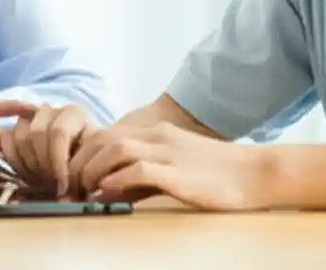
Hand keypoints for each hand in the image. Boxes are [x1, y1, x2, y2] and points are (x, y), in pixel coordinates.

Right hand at [0, 104, 96, 196]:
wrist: (84, 160)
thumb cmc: (90, 163)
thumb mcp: (92, 165)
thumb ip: (80, 175)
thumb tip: (63, 197)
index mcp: (75, 114)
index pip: (58, 132)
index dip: (57, 162)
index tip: (62, 187)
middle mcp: (52, 111)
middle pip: (36, 134)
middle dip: (42, 166)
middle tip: (51, 186)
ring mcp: (31, 118)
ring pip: (20, 137)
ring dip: (29, 166)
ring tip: (42, 182)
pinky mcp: (17, 129)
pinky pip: (7, 141)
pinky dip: (15, 162)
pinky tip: (28, 177)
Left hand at [68, 122, 270, 209]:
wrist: (256, 173)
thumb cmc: (215, 174)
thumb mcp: (174, 167)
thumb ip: (142, 174)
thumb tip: (106, 190)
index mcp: (156, 132)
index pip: (105, 134)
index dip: (82, 154)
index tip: (71, 177)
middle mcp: (158, 136)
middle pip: (103, 138)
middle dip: (80, 162)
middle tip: (69, 186)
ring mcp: (169, 152)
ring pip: (115, 149)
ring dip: (92, 170)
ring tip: (83, 191)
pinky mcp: (179, 172)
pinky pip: (138, 169)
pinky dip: (116, 180)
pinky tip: (105, 194)